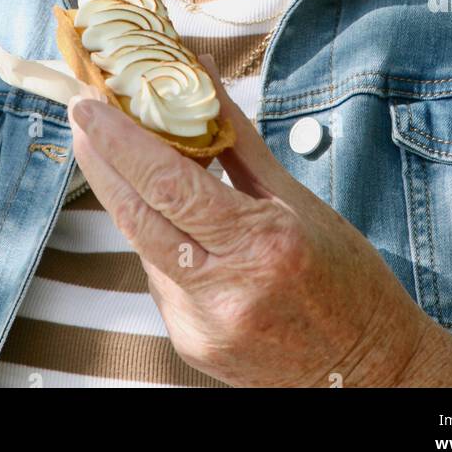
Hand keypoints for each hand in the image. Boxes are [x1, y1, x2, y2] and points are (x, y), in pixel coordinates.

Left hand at [66, 54, 451, 387]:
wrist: (370, 374)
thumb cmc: (346, 281)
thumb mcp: (299, 201)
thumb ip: (238, 141)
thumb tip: (201, 78)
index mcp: (260, 244)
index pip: (168, 183)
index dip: (120, 140)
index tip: (91, 104)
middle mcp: (224, 291)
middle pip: (137, 216)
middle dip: (100, 161)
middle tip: (82, 117)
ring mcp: (203, 326)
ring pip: (145, 247)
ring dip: (131, 199)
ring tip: (123, 155)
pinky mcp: (191, 346)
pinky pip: (162, 280)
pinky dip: (162, 244)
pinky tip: (177, 228)